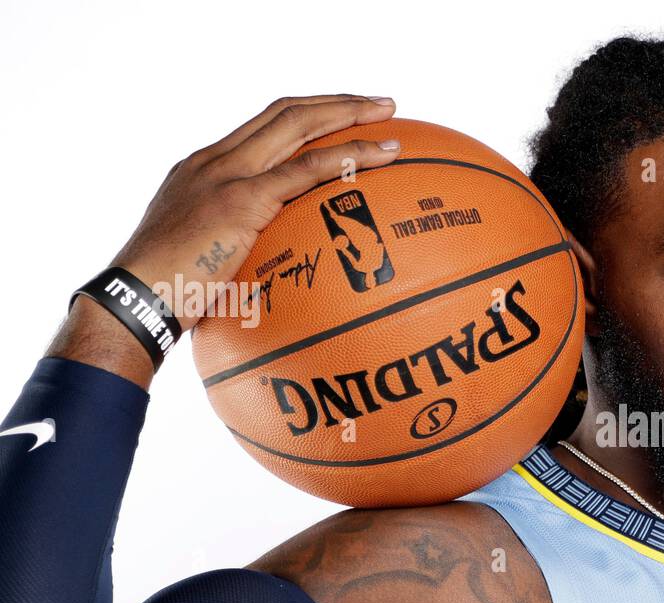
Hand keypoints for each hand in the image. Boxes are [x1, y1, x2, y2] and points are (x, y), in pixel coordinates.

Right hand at [112, 94, 401, 329]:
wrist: (134, 300)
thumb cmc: (168, 298)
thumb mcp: (204, 261)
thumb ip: (237, 253)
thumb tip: (271, 280)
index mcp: (205, 169)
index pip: (263, 126)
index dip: (306, 115)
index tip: (341, 115)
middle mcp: (216, 161)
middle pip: (285, 112)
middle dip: (336, 103)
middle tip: (380, 104)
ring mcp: (227, 176)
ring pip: (298, 125)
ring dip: (349, 115)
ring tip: (389, 114)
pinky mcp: (241, 200)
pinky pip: (306, 169)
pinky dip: (348, 158)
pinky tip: (382, 157)